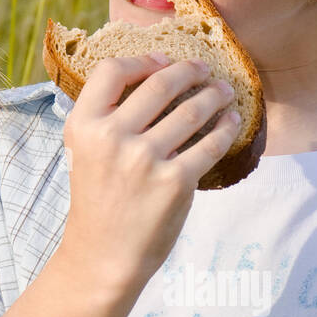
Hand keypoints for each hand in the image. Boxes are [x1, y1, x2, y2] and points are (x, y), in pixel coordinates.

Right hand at [57, 54, 239, 288]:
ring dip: (213, 96)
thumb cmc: (98, 203)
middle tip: (204, 69)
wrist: (103, 256)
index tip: (163, 60)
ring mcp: (144, 160)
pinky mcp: (174, 182)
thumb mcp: (84, 154)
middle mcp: (112, 138)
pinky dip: (226, 128)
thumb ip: (105, 120)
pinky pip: (209, 145)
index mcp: (84, 127)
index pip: (111, 72)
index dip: (142, 60)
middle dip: (188, 71)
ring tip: (224, 92)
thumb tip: (149, 80)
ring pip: (190, 111)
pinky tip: (232, 121)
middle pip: (159, 85)